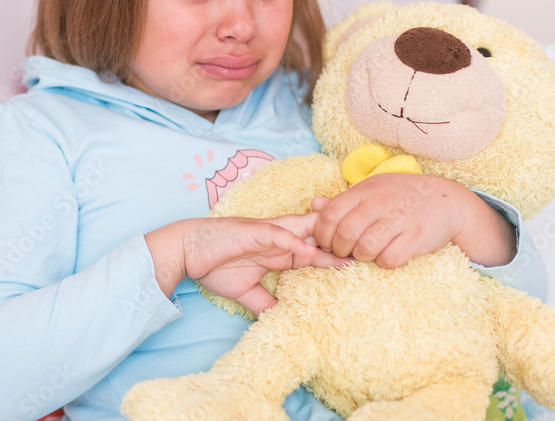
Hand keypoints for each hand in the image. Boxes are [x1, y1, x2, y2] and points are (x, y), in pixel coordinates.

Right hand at [146, 215, 349, 314]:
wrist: (187, 250)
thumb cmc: (214, 266)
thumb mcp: (247, 293)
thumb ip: (267, 303)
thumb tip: (284, 323)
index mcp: (280, 251)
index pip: (314, 253)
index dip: (335, 258)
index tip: (359, 269)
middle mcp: (279, 239)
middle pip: (317, 238)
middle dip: (340, 245)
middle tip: (367, 254)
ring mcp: (267, 233)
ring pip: (302, 231)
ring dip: (324, 240)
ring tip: (347, 251)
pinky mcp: (252, 230)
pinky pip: (276, 233)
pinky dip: (292, 242)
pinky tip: (307, 252)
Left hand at [311, 173, 514, 267]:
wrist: (446, 200)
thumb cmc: (400, 196)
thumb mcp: (371, 190)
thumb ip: (342, 200)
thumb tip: (313, 204)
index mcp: (365, 189)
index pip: (330, 213)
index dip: (322, 233)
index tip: (325, 242)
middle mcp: (381, 202)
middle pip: (345, 233)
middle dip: (338, 249)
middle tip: (342, 252)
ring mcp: (399, 219)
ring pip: (365, 248)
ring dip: (360, 257)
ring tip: (364, 253)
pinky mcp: (416, 237)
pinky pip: (389, 259)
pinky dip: (383, 262)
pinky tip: (386, 255)